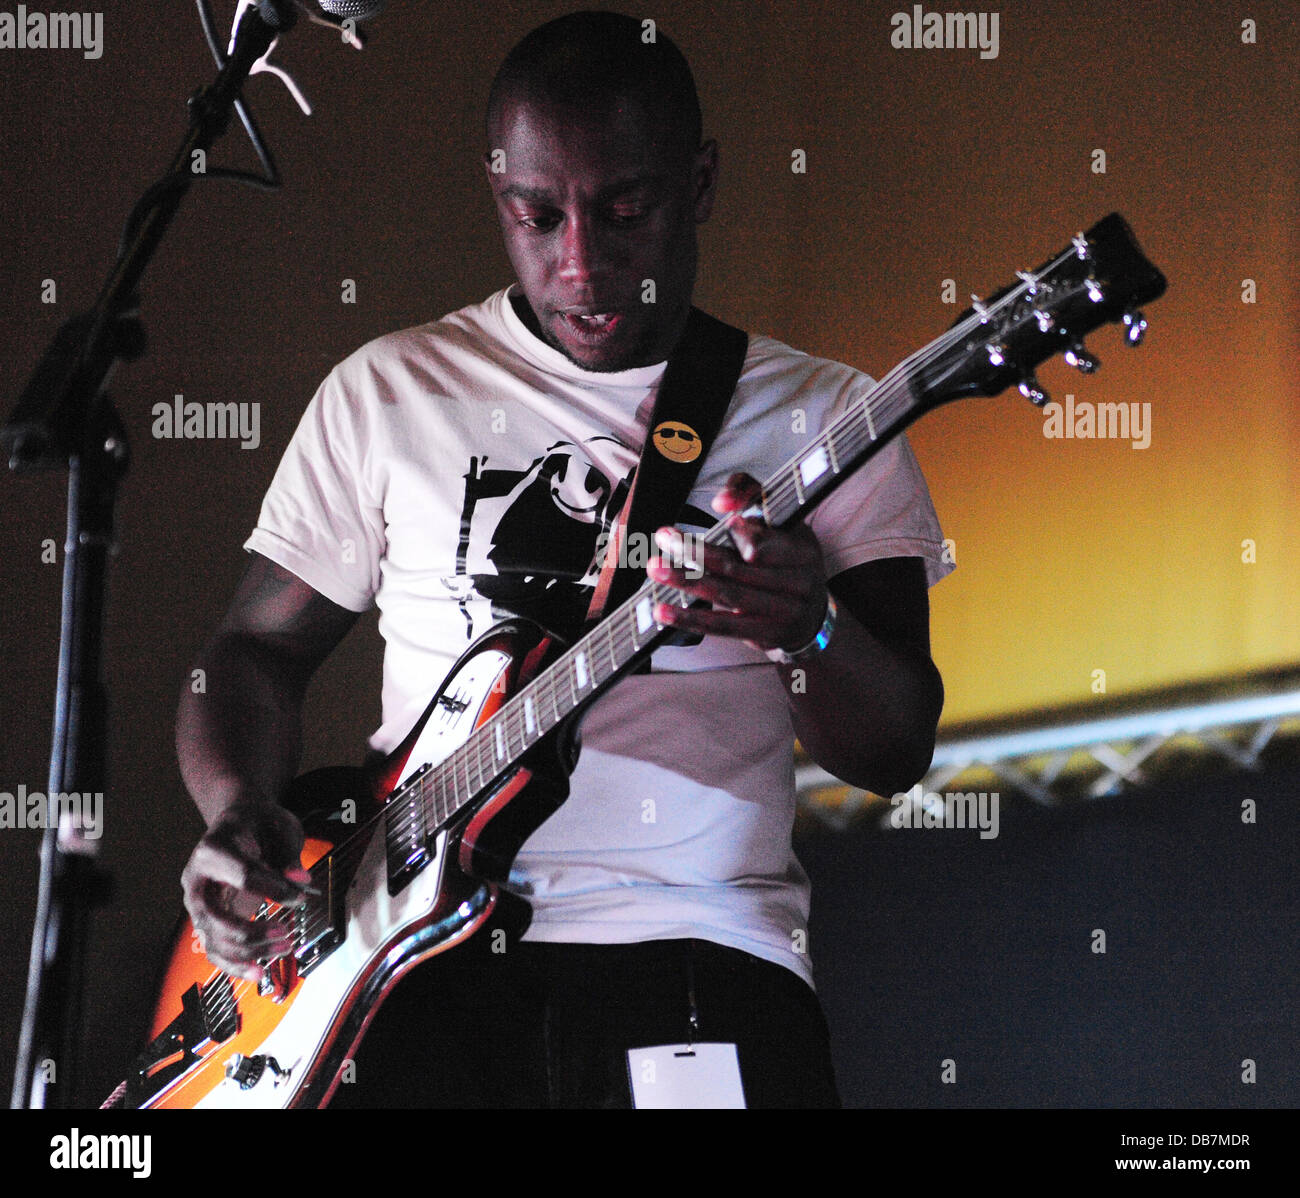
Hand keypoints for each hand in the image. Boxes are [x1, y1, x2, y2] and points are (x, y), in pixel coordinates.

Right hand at [180, 799, 310, 981]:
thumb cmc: (259, 823)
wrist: (239, 823)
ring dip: (249, 951)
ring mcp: (197, 903)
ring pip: (213, 939)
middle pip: (215, 916)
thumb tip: (300, 880)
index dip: (273, 889)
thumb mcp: (279, 827)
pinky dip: (235, 964)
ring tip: (284, 948)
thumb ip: (288, 855)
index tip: (300, 896)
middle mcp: (197, 879)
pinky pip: (214, 949)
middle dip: (252, 932)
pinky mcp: (206, 919)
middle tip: (286, 934)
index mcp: (213, 849)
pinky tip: (259, 971)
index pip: (242, 875)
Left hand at [646, 472, 828, 654]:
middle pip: (741, 564)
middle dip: (697, 550)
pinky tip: (664, 611)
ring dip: (688, 581)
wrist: (814, 619)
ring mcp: (785, 610)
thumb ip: (753, 495)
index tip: (715, 508)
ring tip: (657, 568)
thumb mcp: (783, 525)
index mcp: (803, 546)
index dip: (740, 527)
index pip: (767, 536)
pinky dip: (690, 618)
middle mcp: (799, 578)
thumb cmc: (789, 562)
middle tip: (664, 537)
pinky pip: (723, 626)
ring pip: (729, 593)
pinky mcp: (766, 633)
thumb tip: (723, 500)